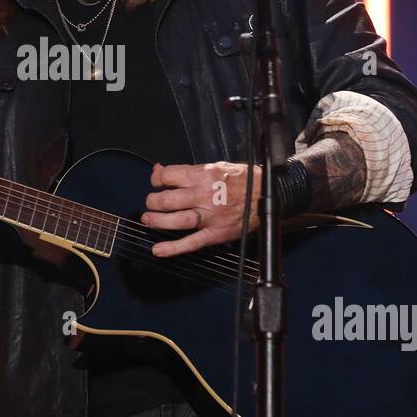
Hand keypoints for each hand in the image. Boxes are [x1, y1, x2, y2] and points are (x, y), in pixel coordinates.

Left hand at [142, 161, 260, 256]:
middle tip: (152, 203)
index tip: (157, 184)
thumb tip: (160, 169)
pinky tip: (158, 250)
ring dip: (156, 221)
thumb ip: (186, 170)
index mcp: (202, 176)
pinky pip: (191, 242)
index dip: (157, 180)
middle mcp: (203, 195)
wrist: (268, 194)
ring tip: (148, 220)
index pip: (167, 176)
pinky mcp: (215, 233)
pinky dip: (173, 248)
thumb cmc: (243, 179)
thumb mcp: (215, 166)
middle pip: (166, 200)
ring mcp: (209, 216)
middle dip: (152, 202)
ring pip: (175, 220)